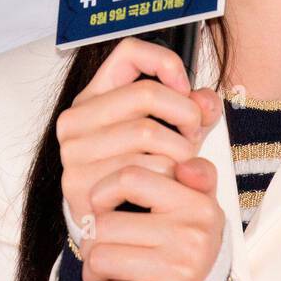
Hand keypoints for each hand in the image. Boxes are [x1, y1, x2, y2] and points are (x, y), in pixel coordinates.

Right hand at [56, 36, 222, 267]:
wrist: (112, 228)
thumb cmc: (141, 171)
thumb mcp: (170, 132)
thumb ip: (194, 110)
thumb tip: (205, 101)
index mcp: (95, 96)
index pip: (129, 52)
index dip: (164, 61)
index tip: (184, 86)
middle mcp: (77, 119)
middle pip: (147, 93)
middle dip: (184, 113)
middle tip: (193, 134)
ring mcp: (74, 151)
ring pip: (148, 133)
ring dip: (180, 150)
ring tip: (182, 163)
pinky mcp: (80, 183)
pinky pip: (142, 170)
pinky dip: (168, 177)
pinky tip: (168, 184)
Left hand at [82, 157, 226, 280]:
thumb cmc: (189, 242)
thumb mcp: (199, 201)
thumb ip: (196, 173)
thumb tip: (186, 165)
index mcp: (195, 203)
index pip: (131, 178)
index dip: (103, 190)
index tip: (101, 206)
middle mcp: (190, 234)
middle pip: (105, 225)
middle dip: (93, 241)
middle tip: (105, 248)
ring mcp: (179, 270)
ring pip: (100, 260)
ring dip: (96, 272)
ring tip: (113, 273)